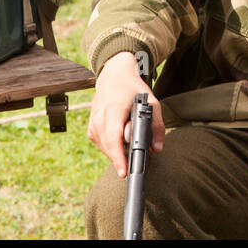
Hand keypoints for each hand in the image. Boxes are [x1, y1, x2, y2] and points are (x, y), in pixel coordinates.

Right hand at [86, 50, 164, 177]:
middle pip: (110, 147)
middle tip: (136, 157)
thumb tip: (156, 149)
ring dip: (118, 151)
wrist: (113, 75)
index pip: (114, 139)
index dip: (118, 157)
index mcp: (113, 110)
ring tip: (129, 138)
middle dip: (123, 156)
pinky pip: (101, 145)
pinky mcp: (91, 129)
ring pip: (106, 148)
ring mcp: (92, 124)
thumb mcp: (152, 102)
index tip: (123, 172)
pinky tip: (120, 139)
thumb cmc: (132, 88)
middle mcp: (99, 118)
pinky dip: (112, 146)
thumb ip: (157, 126)